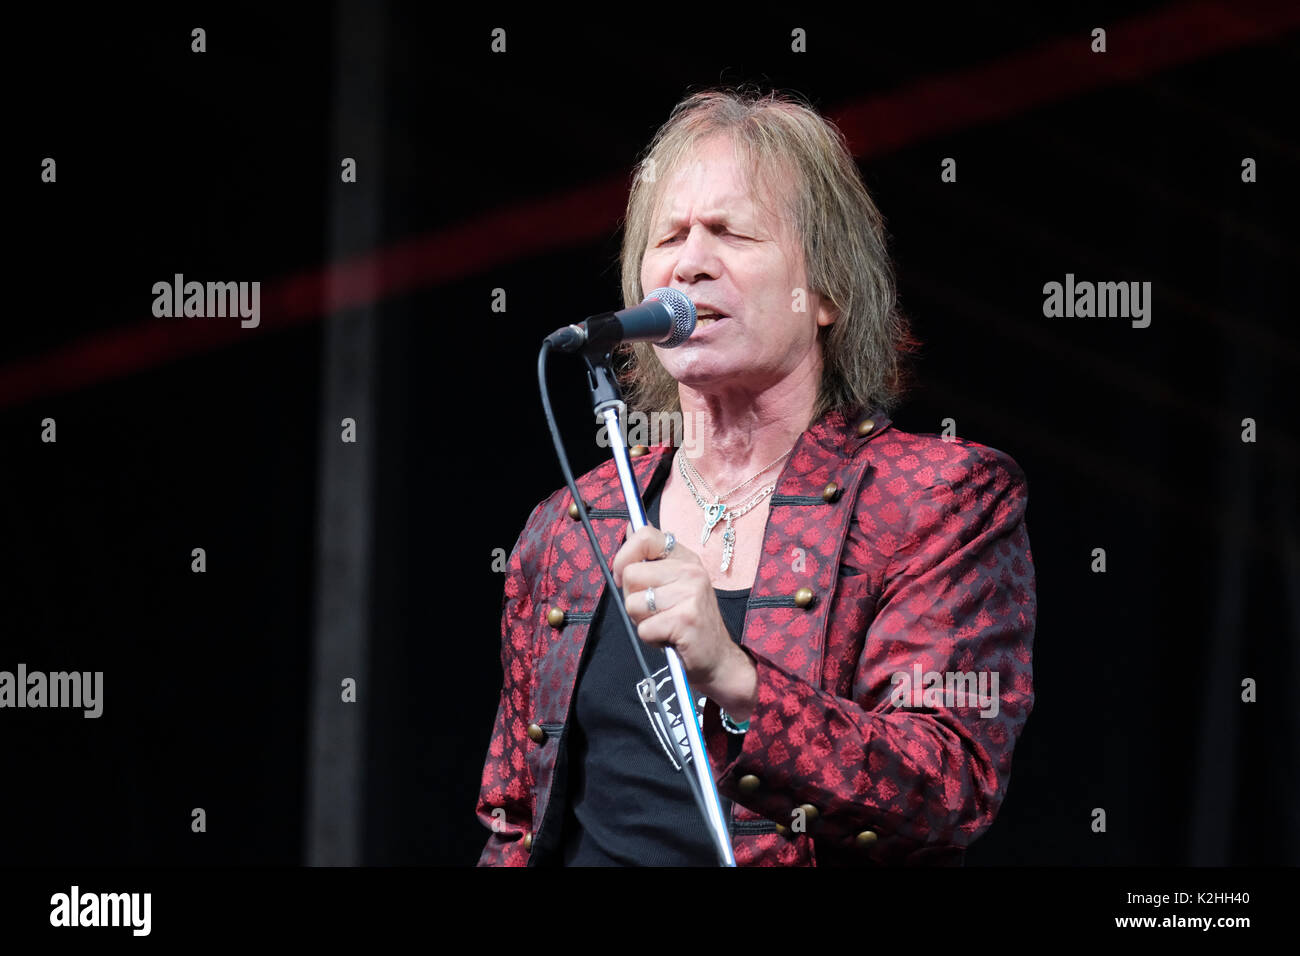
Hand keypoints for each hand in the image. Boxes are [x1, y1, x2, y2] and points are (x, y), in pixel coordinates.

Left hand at [612, 525, 757, 721]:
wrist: (717, 659)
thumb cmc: (687, 622)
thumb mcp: (673, 583)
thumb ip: (651, 557)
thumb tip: (631, 525)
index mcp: (685, 558)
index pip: (645, 536)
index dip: (624, 557)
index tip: (625, 578)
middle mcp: (691, 571)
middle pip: (631, 575)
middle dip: (633, 599)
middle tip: (655, 611)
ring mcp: (691, 594)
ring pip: (633, 604)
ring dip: (642, 621)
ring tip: (663, 625)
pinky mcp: (686, 620)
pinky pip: (644, 628)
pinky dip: (650, 639)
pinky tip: (669, 638)